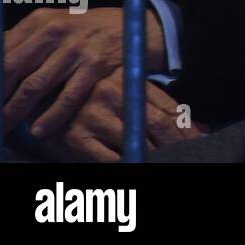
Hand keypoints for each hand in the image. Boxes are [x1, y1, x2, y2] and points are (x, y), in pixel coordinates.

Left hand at [3, 6, 167, 135]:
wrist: (134, 26)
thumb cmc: (88, 29)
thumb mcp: (56, 24)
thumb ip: (26, 41)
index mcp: (40, 20)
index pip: (1, 52)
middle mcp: (55, 31)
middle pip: (11, 69)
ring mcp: (76, 48)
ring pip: (34, 86)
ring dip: (15, 111)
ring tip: (5, 126)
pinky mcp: (95, 64)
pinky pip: (67, 96)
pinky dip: (51, 116)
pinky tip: (40, 130)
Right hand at [32, 68, 202, 161]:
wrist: (42, 95)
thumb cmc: (93, 94)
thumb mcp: (128, 93)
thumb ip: (159, 107)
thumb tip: (201, 126)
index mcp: (130, 80)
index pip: (169, 108)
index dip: (187, 129)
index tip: (200, 140)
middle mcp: (114, 95)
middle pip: (158, 125)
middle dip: (177, 143)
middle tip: (188, 155)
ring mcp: (94, 116)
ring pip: (137, 142)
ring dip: (156, 155)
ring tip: (169, 161)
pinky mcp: (75, 136)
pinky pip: (109, 159)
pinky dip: (127, 163)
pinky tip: (136, 162)